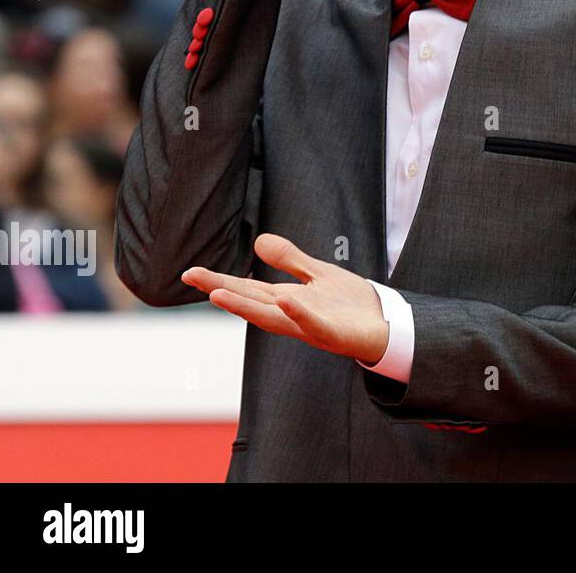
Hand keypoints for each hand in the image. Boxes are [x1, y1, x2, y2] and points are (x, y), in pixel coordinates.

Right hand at [182, 233, 389, 364]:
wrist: (384, 324)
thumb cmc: (349, 303)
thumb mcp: (318, 273)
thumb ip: (290, 260)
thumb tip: (258, 241)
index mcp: (286, 300)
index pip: (248, 288)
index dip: (220, 281)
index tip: (191, 272)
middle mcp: (291, 315)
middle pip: (251, 301)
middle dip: (222, 290)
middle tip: (192, 277)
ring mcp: (309, 326)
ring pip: (272, 318)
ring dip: (246, 307)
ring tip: (218, 294)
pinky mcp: (332, 334)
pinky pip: (314, 324)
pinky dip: (299, 314)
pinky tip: (286, 300)